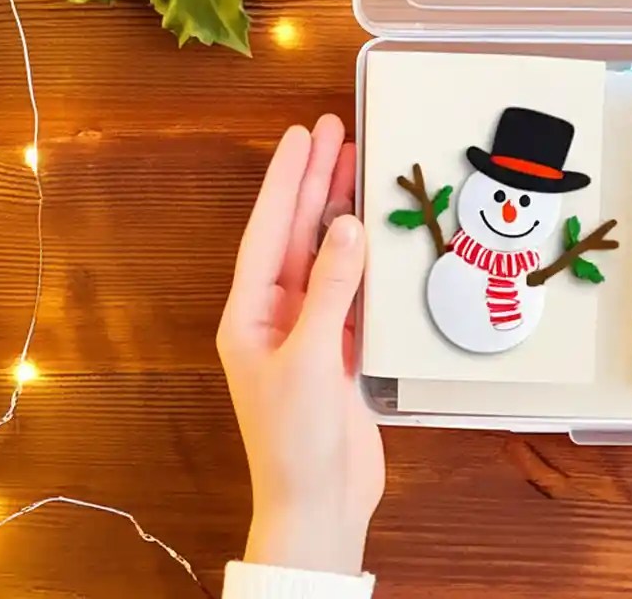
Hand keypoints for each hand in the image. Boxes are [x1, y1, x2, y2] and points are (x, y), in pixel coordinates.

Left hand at [217, 115, 382, 575]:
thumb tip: (345, 226)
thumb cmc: (296, 439)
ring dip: (342, 214)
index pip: (269, 232)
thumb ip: (330, 289)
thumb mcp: (310, 358)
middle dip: (314, 183)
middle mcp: (276, 316)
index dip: (287, 180)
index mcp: (250, 315)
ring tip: (360, 165)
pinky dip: (367, 260)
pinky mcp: (341, 352)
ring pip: (327, 259)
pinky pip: (353, 291)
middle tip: (336, 131)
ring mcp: (310, 333)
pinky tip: (380, 233)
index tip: (303, 135)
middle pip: (297, 235)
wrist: (319, 501)